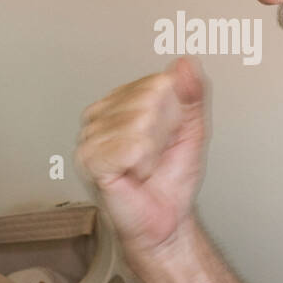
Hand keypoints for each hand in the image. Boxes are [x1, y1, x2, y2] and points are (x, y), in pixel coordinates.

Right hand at [75, 56, 208, 259]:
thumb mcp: (192, 129)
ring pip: (139, 122)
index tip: (169, 135)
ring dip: (153, 151)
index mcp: (119, 103)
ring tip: (145, 165)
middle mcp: (100, 116)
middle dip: (164, 132)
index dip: (174, 112)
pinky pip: (130, 146)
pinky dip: (142, 163)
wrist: (165, 219)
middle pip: (147, 100)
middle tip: (157, 155)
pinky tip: (135, 172)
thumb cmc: (172, 178)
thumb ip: (191, 94)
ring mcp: (91, 138)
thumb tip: (186, 63)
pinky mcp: (90, 161)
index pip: (155, 83)